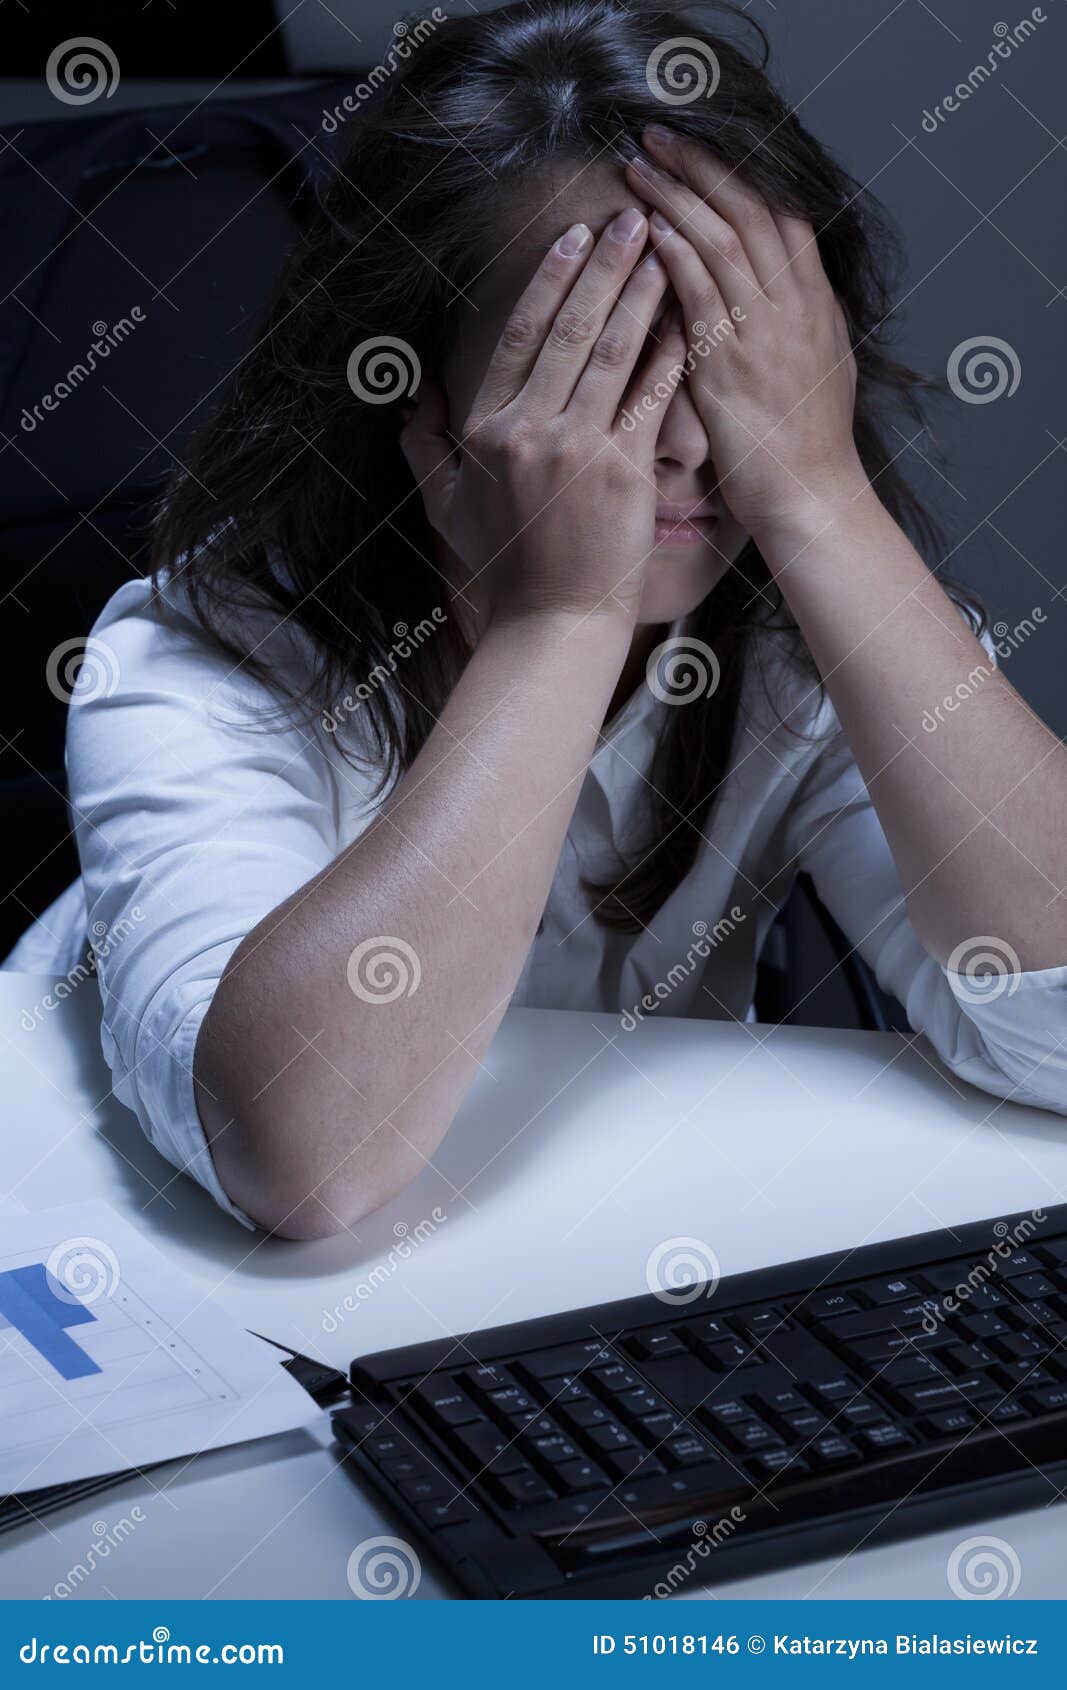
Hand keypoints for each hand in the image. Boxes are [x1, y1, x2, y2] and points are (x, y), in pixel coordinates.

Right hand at [401, 209, 686, 622]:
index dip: (550, 280)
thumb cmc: (505, 568)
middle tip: (630, 217)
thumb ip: (425, 444)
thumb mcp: (446, 505)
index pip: (522, 336)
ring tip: (663, 245)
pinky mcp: (624, 470)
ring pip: (612, 350)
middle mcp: (529, 429)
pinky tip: (689, 313)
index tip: (574, 239)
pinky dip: (671, 350)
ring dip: (640, 290)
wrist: (553, 622)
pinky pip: (652, 395)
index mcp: (488, 428)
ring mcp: (578, 448)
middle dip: (603, 265)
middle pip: (570, 328)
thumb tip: (417, 390)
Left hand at [626, 128, 869, 554]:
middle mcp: (796, 306)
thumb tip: (778, 296)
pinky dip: (679, 254)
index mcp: (816, 304)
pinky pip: (705, 293)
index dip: (740, 174)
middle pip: (749, 210)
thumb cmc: (806, 450)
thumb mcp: (816, 372)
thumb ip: (795, 326)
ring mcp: (768, 331)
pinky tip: (652, 228)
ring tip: (638, 167)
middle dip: (700, 167)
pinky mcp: (734, 363)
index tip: (701, 149)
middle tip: (656, 137)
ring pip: (724, 240)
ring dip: (677, 196)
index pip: (781, 214)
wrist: (812, 499)